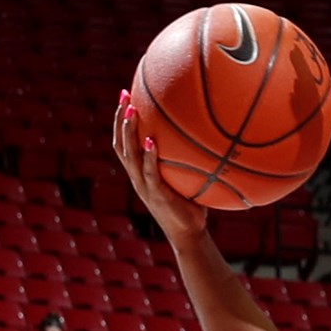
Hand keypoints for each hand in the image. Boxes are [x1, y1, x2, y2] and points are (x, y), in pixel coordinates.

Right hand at [112, 90, 206, 244]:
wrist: (189, 234)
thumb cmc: (191, 205)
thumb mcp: (186, 178)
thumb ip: (188, 159)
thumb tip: (209, 134)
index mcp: (141, 172)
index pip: (124, 142)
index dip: (121, 121)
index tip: (125, 97)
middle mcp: (137, 177)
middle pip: (121, 143)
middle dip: (121, 118)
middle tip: (124, 95)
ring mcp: (144, 186)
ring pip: (129, 155)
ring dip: (129, 132)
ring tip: (132, 110)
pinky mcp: (156, 195)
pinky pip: (149, 173)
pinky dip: (149, 157)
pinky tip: (151, 141)